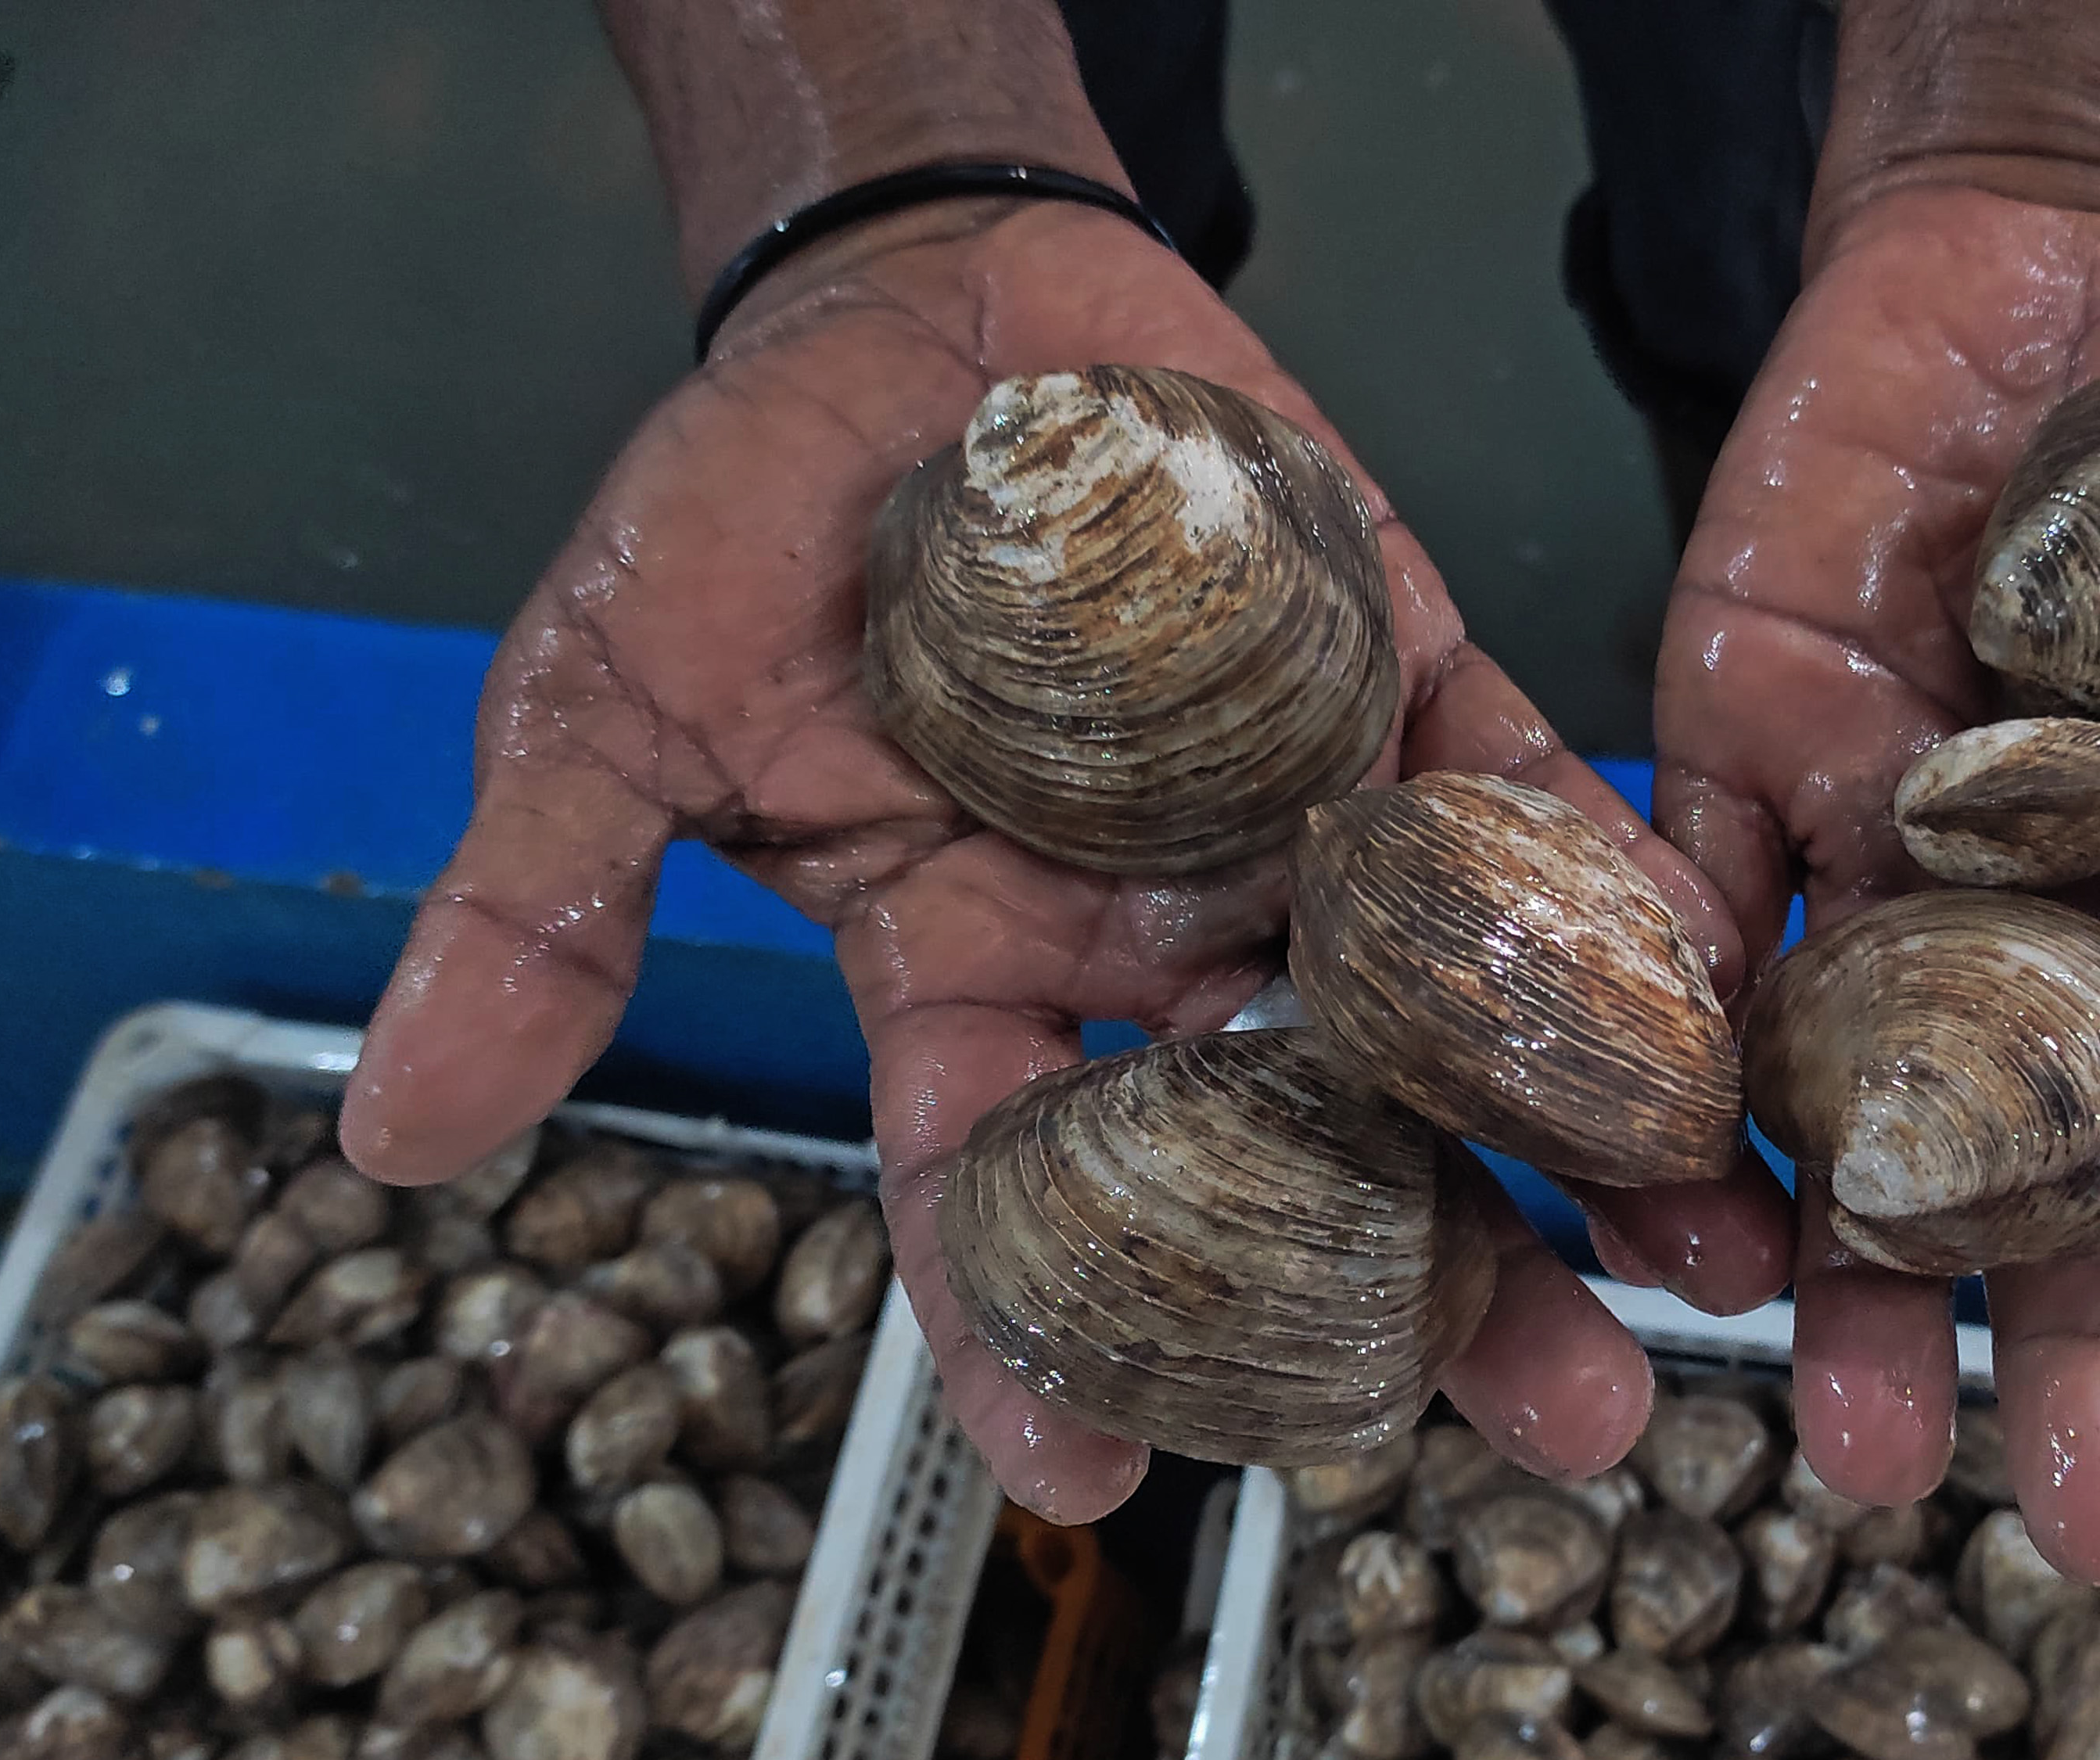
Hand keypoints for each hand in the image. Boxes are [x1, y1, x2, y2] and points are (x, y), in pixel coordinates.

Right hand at [339, 199, 1793, 1517]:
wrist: (907, 299)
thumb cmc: (742, 509)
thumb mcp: (607, 704)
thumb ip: (544, 911)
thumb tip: (394, 1134)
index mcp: (968, 976)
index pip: (1005, 1194)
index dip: (1040, 1340)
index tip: (1101, 1485)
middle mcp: (1155, 938)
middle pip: (1306, 1150)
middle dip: (1436, 1289)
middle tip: (1568, 1422)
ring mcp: (1293, 820)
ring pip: (1446, 1014)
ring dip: (1576, 1136)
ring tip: (1705, 1264)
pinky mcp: (1399, 683)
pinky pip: (1513, 804)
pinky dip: (1603, 889)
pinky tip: (1700, 994)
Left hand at [1654, 184, 2099, 1575]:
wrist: (2064, 266)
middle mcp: (2041, 932)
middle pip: (2045, 1163)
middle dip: (2058, 1329)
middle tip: (2067, 1509)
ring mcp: (1882, 857)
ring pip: (1853, 1093)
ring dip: (1846, 1263)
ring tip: (1842, 1410)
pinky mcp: (1737, 760)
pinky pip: (1691, 907)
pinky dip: (1679, 1028)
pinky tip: (1683, 1164)